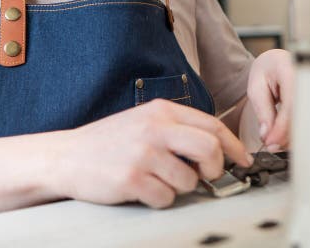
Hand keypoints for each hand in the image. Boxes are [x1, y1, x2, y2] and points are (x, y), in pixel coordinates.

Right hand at [51, 99, 253, 208]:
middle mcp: (155, 128)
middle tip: (208, 175)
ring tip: (159, 180)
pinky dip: (160, 199)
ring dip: (181, 187)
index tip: (243, 159)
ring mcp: (144, 153)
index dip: (233, 145)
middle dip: (216, 168)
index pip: (212, 125)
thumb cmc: (108, 142)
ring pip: (189, 179)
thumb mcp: (144, 121)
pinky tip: (143, 189)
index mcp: (161, 111)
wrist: (67, 156)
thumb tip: (216, 148)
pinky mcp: (132, 179)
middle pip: (209, 148)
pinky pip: (166, 198)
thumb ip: (176, 129)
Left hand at [246, 49, 293, 150]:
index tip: (271, 141)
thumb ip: (262, 110)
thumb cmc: (268, 70)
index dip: (282, 127)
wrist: (278, 60)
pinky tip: (287, 136)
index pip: (292, 103)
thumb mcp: (257, 86)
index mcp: (291, 69)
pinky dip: (300, 132)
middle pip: (306, 115)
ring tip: (276, 140)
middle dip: (288, 136)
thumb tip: (268, 134)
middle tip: (272, 145)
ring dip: (294, 137)